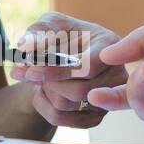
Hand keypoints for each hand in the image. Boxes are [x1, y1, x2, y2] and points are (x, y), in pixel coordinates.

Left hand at [10, 12, 126, 128]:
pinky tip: (43, 90)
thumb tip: (27, 46)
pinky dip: (42, 105)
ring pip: (66, 106)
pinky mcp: (95, 116)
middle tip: (28, 71)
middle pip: (78, 90)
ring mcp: (108, 98)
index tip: (30, 70)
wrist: (67, 56)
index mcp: (110, 45)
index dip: (57, 71)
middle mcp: (116, 74)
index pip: (87, 67)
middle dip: (47, 82)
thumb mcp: (51, 24)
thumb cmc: (63, 36)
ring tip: (40, 77)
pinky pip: (61, 119)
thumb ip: (39, 31)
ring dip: (44, 91)